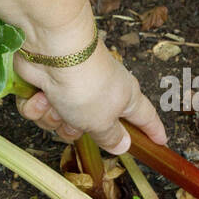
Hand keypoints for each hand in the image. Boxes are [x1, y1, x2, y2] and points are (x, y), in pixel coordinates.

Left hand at [14, 16, 166, 154]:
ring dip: (53, 118)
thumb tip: (123, 145)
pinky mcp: (47, 82)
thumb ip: (111, 137)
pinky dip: (37, 106)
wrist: (52, 53)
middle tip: (74, 123)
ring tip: (54, 103)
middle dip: (75, 131)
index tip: (161, 141)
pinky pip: (41, 109)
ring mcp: (72, 87)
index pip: (145, 118)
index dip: (153, 131)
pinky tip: (39, 96)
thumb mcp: (102, 121)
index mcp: (124, 99)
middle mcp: (100, 93)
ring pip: (60, 121)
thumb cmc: (86, 87)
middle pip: (90, 128)